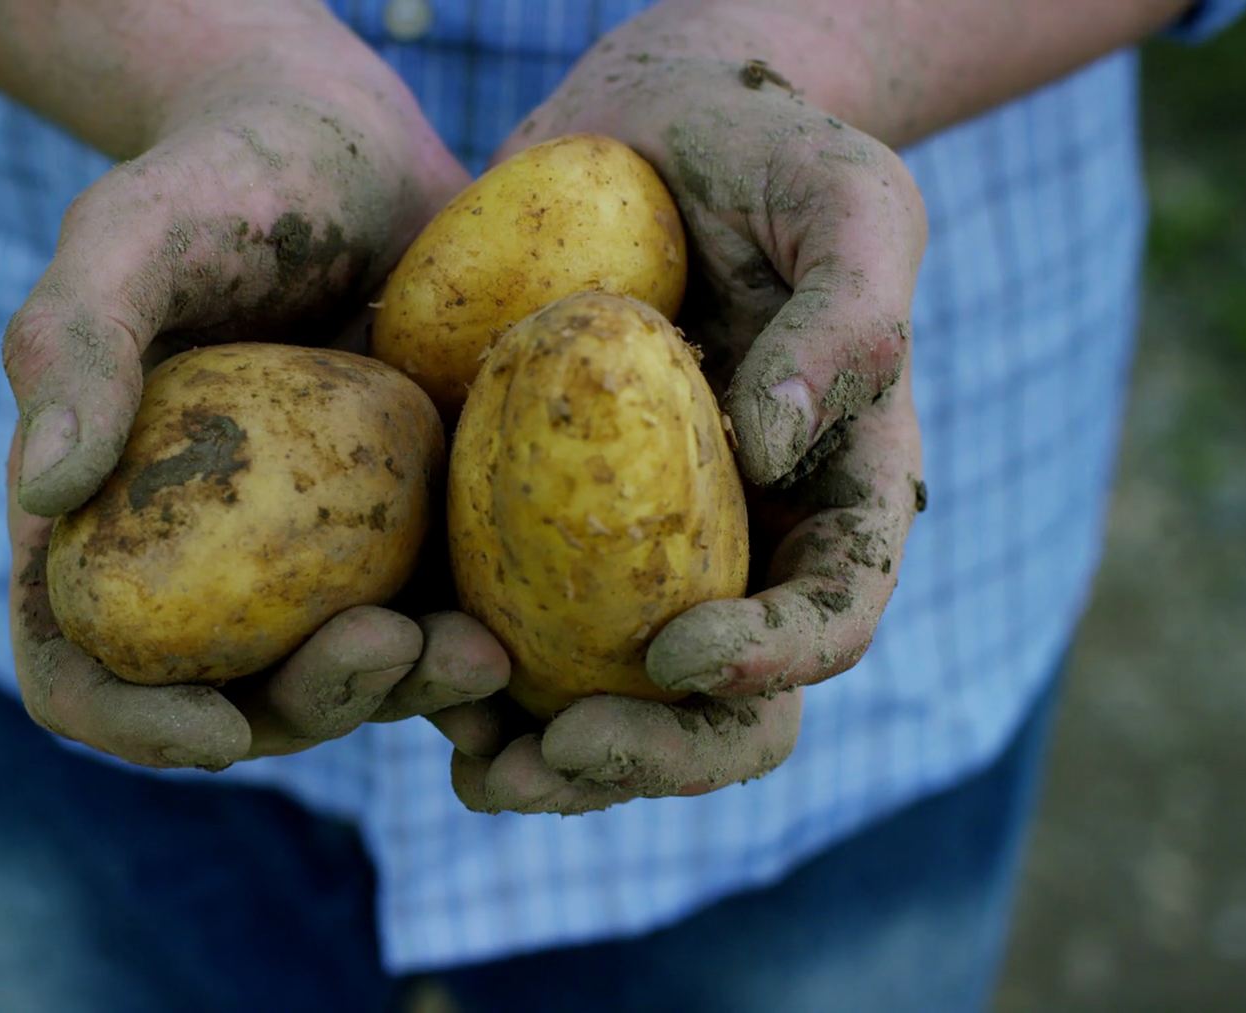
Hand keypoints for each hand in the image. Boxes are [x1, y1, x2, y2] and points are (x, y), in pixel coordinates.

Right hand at [4, 40, 509, 770]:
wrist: (353, 148)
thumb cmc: (222, 176)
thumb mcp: (133, 232)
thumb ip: (72, 340)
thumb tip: (40, 488)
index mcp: (96, 521)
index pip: (75, 670)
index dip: (131, 726)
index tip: (219, 732)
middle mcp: (195, 564)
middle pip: (227, 703)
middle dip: (308, 711)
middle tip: (391, 649)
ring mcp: (301, 562)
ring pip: (338, 683)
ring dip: (403, 695)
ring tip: (482, 651)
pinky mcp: (396, 539)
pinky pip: (422, 625)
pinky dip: (463, 650)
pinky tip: (522, 632)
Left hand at [444, 32, 927, 812]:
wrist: (645, 123)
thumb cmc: (766, 149)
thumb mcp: (846, 199)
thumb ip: (850, 316)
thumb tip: (768, 449)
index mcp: (829, 501)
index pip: (830, 619)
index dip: (771, 663)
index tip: (680, 653)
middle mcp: (731, 550)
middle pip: (719, 710)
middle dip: (648, 757)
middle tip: (559, 754)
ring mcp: (625, 552)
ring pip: (602, 701)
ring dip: (540, 756)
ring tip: (470, 759)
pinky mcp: (523, 524)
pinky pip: (494, 624)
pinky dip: (448, 670)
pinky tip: (395, 672)